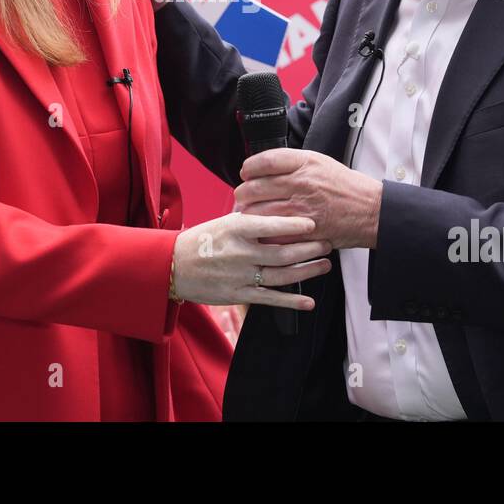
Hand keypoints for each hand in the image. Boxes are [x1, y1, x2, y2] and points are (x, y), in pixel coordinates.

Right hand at [172, 212, 330, 309]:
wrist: (175, 266)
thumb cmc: (202, 240)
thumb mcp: (223, 222)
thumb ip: (250, 217)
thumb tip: (277, 202)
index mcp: (235, 230)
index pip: (270, 226)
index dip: (294, 225)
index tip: (313, 223)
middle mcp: (239, 253)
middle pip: (283, 253)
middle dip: (309, 249)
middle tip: (327, 242)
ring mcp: (240, 276)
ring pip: (281, 275)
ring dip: (307, 271)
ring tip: (325, 265)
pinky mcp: (239, 294)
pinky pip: (270, 299)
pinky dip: (291, 301)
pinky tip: (309, 301)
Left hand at [236, 149, 381, 249]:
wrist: (372, 211)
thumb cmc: (347, 187)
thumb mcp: (322, 163)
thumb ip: (294, 164)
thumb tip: (264, 168)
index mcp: (306, 163)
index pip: (265, 161)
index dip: (249, 168)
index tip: (246, 172)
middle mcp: (302, 183)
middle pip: (255, 187)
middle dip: (243, 193)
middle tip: (242, 197)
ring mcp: (303, 209)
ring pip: (259, 212)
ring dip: (248, 214)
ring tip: (248, 214)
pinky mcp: (305, 231)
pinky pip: (273, 232)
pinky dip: (263, 232)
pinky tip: (263, 229)